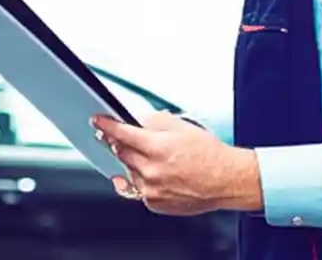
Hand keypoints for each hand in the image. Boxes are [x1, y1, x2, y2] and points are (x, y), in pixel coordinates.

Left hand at [91, 110, 260, 215]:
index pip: (121, 134)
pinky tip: (155, 173)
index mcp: (157, 147)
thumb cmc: (209, 154)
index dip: (106, 125)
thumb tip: (136, 118)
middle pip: (121, 153)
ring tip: (152, 157)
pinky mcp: (154, 203)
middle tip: (117, 137)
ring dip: (132, 162)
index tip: (97, 121)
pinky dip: (141, 180)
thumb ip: (154, 120)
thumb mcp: (182, 126)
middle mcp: (151, 170)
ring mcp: (151, 189)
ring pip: (128, 171)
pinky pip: (138, 189)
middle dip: (116, 143)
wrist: (225, 180)